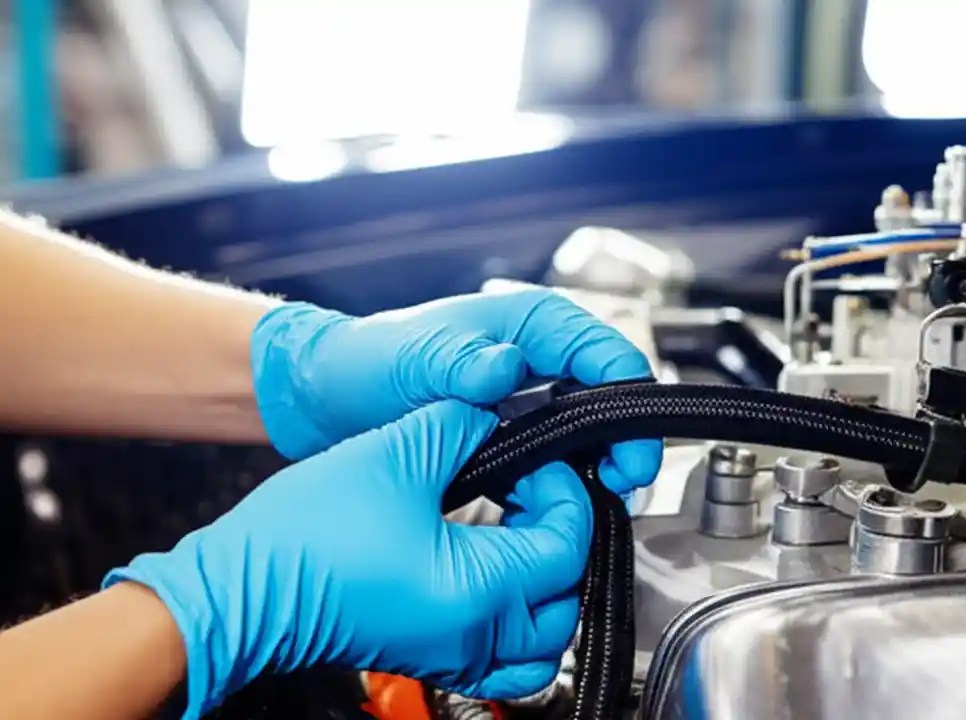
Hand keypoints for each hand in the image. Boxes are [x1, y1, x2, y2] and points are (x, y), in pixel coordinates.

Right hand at [104, 401, 590, 718]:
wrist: (242, 590)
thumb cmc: (303, 537)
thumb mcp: (397, 453)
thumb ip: (462, 424)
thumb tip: (493, 412)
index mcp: (481, 590)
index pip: (568, 540)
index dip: (562, 490)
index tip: (535, 460)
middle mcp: (478, 635)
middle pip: (568, 591)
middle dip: (562, 532)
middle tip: (532, 491)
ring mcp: (456, 655)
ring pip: (546, 637)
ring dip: (551, 585)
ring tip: (522, 535)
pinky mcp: (432, 658)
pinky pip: (509, 661)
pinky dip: (522, 628)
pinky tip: (499, 580)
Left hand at [251, 287, 659, 492]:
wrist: (328, 397)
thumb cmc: (368, 361)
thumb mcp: (414, 358)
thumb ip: (461, 362)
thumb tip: (506, 365)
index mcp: (533, 323)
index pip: (609, 355)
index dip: (630, 404)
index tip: (628, 452)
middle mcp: (541, 355)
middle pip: (613, 397)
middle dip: (625, 442)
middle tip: (621, 484)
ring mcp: (529, 395)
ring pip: (591, 430)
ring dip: (600, 464)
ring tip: (596, 500)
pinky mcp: (514, 430)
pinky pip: (558, 454)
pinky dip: (566, 479)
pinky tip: (558, 505)